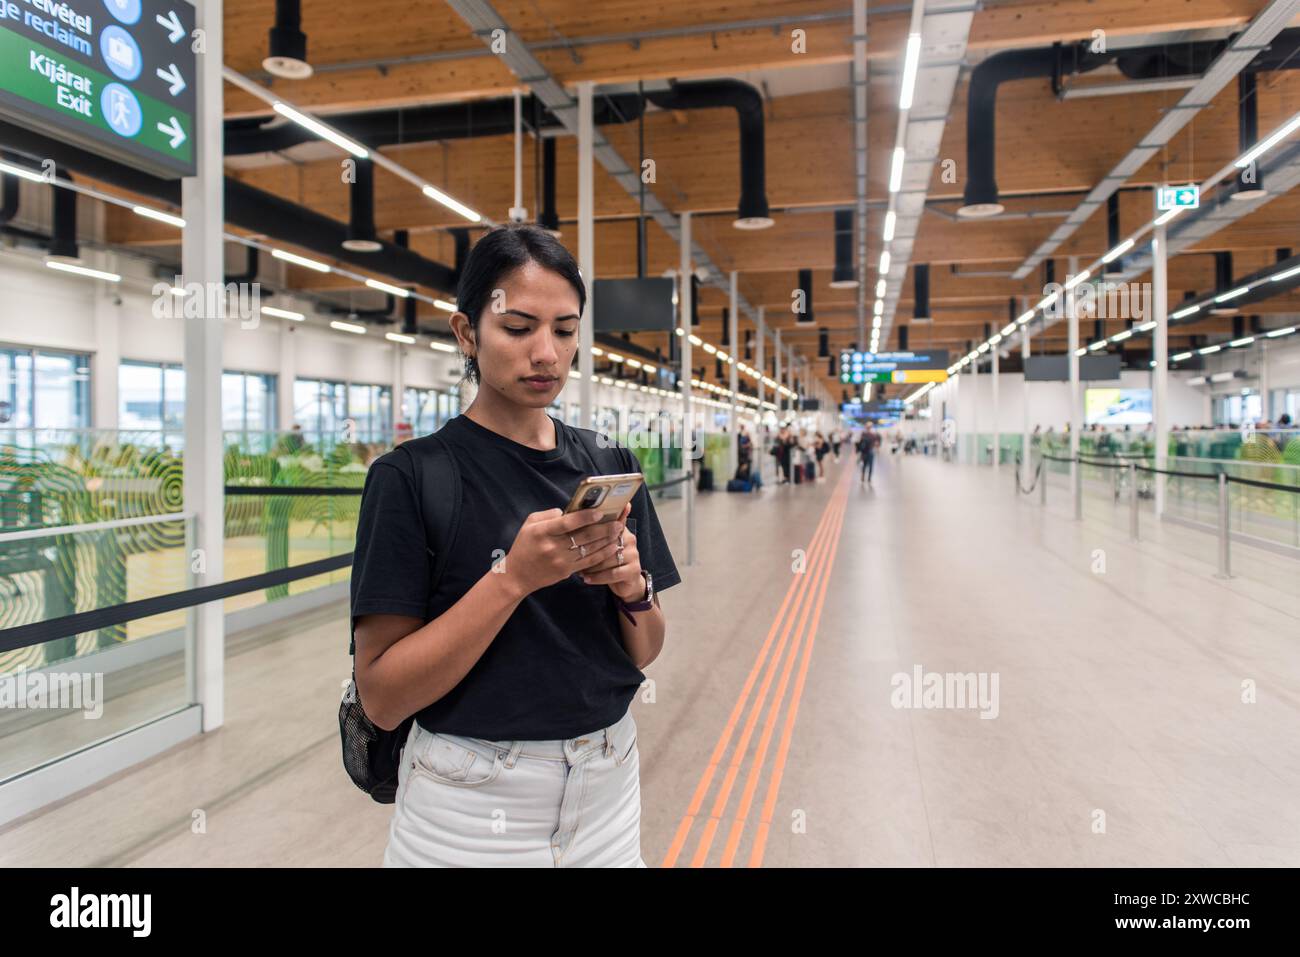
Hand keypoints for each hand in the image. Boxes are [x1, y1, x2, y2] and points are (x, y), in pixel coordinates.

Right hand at [503, 506, 625, 596]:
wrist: (517, 575)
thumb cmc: (524, 545)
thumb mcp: (530, 524)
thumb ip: (549, 515)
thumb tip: (569, 511)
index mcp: (542, 532)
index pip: (567, 523)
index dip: (585, 517)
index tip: (600, 512)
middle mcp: (552, 547)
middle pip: (583, 537)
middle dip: (603, 529)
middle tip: (618, 521)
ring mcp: (560, 561)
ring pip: (589, 550)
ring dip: (607, 540)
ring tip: (619, 532)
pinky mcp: (566, 571)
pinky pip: (588, 562)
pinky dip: (602, 554)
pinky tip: (612, 547)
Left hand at [578, 503, 644, 600]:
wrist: (628, 581)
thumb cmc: (609, 561)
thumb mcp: (602, 546)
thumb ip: (592, 534)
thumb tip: (567, 520)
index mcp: (620, 529)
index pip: (605, 524)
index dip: (590, 529)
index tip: (575, 537)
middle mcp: (630, 539)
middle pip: (606, 542)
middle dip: (588, 550)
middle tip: (572, 556)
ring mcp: (633, 554)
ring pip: (607, 559)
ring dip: (591, 566)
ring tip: (578, 570)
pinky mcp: (634, 570)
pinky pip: (612, 573)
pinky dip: (597, 577)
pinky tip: (586, 579)